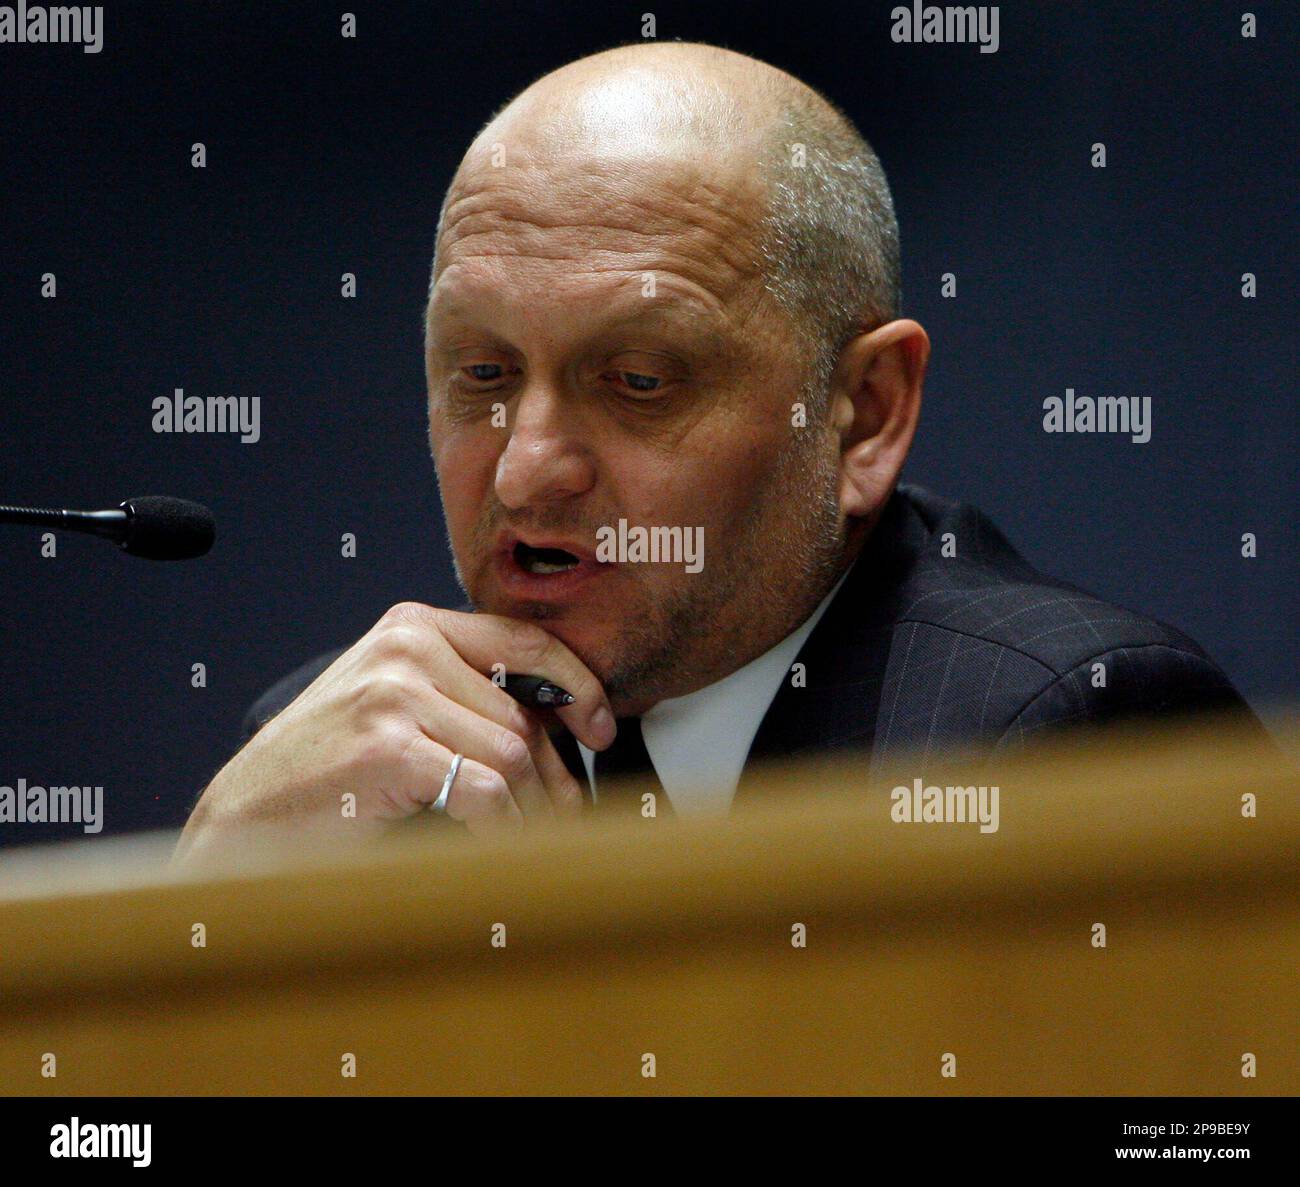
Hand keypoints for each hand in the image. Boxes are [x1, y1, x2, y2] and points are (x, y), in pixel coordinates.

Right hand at [174, 602, 615, 862]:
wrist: (246, 818)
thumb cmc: (324, 770)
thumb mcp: (395, 706)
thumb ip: (464, 697)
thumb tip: (560, 729)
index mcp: (411, 626)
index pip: (523, 642)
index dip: (577, 685)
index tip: (600, 725)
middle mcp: (405, 648)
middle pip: (521, 712)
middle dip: (553, 771)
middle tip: (566, 811)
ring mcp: (395, 694)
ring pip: (510, 753)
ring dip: (530, 806)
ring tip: (530, 834)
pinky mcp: (389, 747)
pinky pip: (484, 790)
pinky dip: (500, 826)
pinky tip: (490, 842)